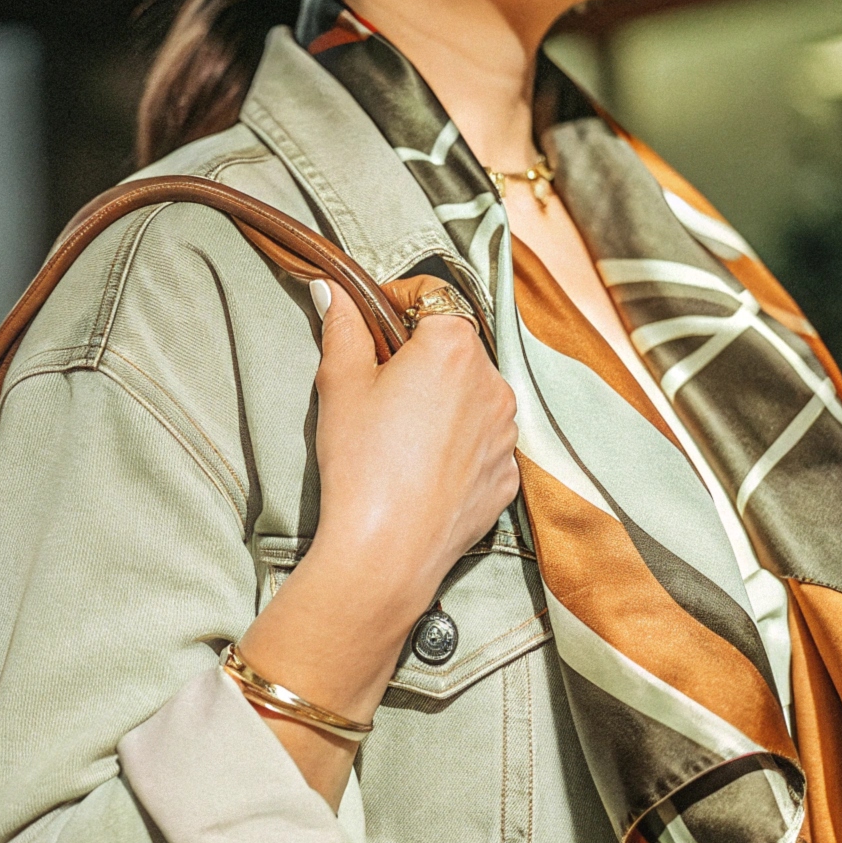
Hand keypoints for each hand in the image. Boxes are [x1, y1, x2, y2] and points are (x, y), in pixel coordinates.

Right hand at [235, 276, 517, 808]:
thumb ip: (341, 327)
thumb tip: (334, 291)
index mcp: (453, 346)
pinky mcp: (507, 474)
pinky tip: (421, 466)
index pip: (430, 297)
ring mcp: (506, 432)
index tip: (369, 325)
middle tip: (377, 387)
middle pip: (455, 346)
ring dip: (443, 399)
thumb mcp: (340, 385)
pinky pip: (483, 442)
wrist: (387, 551)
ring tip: (398, 434)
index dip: (394, 303)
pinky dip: (458, 443)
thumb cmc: (361, 463)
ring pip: (472, 394)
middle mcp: (493, 381)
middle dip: (420, 356)